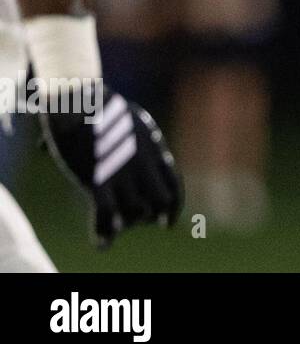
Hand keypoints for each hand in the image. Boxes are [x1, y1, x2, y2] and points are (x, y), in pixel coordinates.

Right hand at [43, 85, 182, 247]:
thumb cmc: (100, 106)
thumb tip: (134, 149)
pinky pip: (107, 217)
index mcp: (154, 149)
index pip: (174, 186)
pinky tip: (103, 243)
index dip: (173, 208)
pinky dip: (105, 233)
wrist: (81, 100)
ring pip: (135, 213)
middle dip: (149, 217)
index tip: (168, 224)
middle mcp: (143, 164)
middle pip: (158, 203)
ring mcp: (122, 173)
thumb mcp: (129, 120)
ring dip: (126, 224)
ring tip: (116, 228)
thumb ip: (133, 139)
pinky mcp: (97, 181)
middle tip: (135, 221)